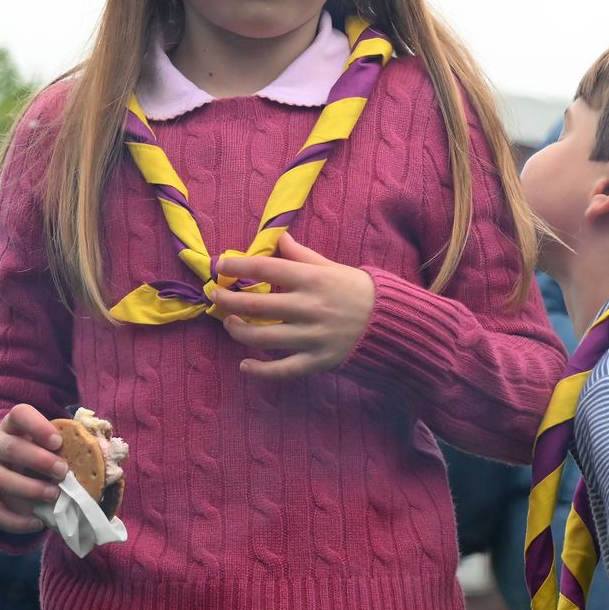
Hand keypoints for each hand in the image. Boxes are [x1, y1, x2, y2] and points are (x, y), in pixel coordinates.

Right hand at [0, 404, 67, 533]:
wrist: (13, 474)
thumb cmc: (43, 455)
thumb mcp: (55, 446)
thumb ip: (74, 445)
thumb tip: (106, 453)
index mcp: (13, 425)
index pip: (19, 414)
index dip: (37, 426)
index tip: (58, 442)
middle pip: (8, 447)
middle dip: (38, 460)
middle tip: (62, 472)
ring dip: (28, 489)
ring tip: (54, 496)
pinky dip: (16, 520)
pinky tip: (37, 522)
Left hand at [212, 233, 375, 380]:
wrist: (393, 325)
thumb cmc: (361, 292)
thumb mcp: (333, 267)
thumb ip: (303, 256)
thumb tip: (280, 238)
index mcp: (313, 279)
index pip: (265, 267)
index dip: (237, 266)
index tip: (219, 266)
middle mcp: (309, 307)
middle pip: (255, 304)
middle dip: (227, 300)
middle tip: (215, 296)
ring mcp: (313, 336)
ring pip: (262, 337)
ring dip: (237, 330)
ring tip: (229, 324)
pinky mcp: (318, 361)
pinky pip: (282, 370)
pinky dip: (259, 371)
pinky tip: (244, 366)